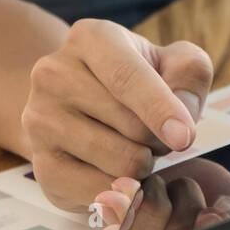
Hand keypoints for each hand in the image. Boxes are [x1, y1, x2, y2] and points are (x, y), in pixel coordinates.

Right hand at [22, 19, 212, 212]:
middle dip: (161, 139)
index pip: (127, 77)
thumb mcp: (174, 63)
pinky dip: (124, 191)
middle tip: (154, 132)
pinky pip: (100, 191)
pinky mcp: (41, 164)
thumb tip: (180, 127)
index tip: (185, 138)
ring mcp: (39, 120)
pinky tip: (118, 172)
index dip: (160, 109)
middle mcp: (53, 73)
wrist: (84, 105)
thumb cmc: (141, 80)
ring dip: (145, 165)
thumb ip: (190, 77)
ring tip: (134, 147)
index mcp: (91, 38)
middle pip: (133, 127)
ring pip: (120, 162)